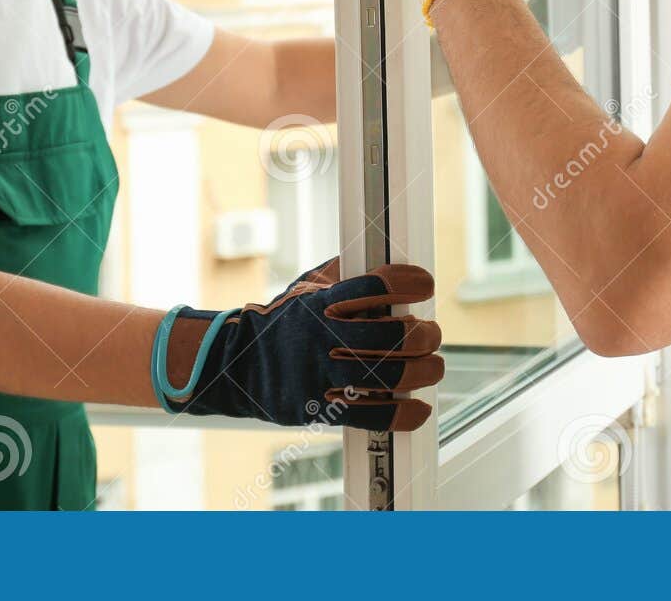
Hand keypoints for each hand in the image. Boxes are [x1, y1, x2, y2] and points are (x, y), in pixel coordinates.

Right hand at [164, 262, 443, 430]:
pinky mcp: (321, 409)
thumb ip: (342, 274)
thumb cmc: (279, 323)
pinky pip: (373, 415)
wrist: (236, 366)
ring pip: (389, 375)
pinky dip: (403, 413)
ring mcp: (321, 376)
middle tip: (432, 333)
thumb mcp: (304, 288)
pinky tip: (419, 409)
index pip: (375, 286)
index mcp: (320, 303)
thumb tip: (380, 254)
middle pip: (392, 336)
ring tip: (434, 365)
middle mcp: (322, 338)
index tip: (424, 285)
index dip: (409, 283)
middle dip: (423, 334)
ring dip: (423, 371)